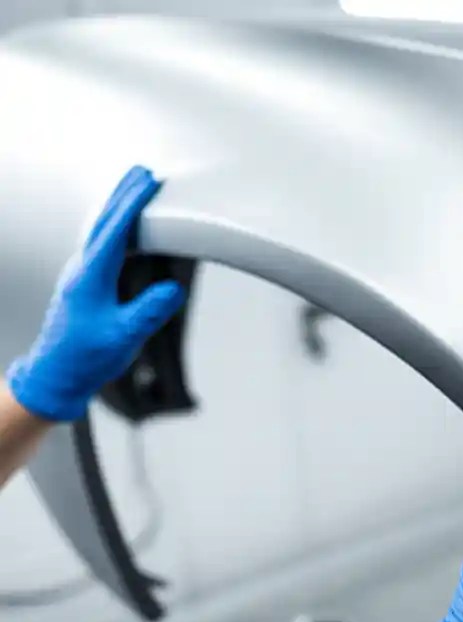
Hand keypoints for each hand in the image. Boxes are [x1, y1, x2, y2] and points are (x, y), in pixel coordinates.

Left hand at [7, 166, 185, 420]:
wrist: (56, 375)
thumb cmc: (85, 358)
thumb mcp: (122, 337)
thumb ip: (147, 312)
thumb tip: (172, 289)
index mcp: (90, 276)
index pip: (115, 231)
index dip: (133, 204)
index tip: (150, 182)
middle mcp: (82, 270)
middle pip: (104, 222)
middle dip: (123, 194)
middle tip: (141, 171)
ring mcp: (81, 275)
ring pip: (101, 231)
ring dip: (118, 208)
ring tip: (135, 190)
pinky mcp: (85, 284)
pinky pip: (103, 245)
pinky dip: (116, 227)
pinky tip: (126, 230)